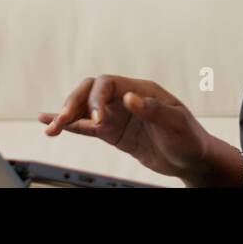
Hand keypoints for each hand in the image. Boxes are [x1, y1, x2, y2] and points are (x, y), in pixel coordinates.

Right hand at [38, 75, 242, 186]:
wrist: (192, 159)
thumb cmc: (189, 138)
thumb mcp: (176, 123)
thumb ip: (153, 109)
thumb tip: (130, 97)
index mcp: (140, 90)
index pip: (108, 84)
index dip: (97, 98)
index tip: (97, 120)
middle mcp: (125, 99)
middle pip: (90, 91)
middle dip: (74, 102)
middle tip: (62, 119)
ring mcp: (117, 116)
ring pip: (84, 109)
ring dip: (66, 115)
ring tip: (49, 127)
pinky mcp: (113, 133)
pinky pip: (86, 127)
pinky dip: (69, 125)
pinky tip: (51, 124)